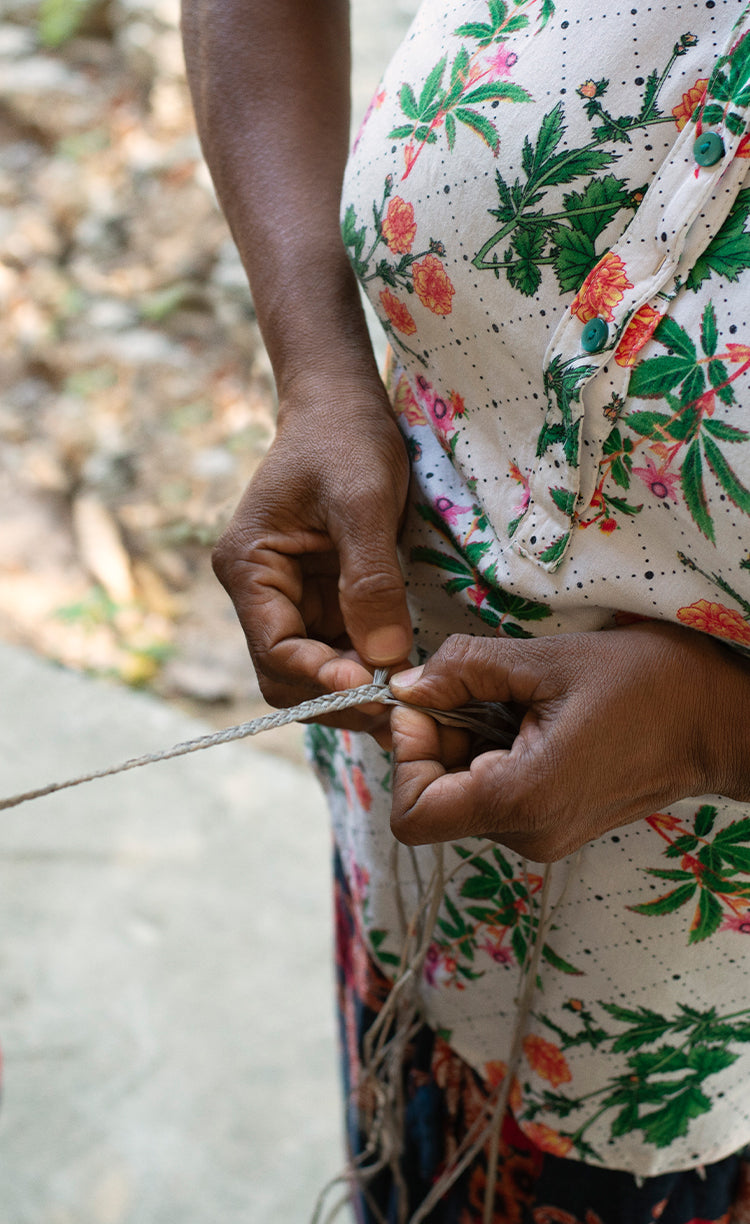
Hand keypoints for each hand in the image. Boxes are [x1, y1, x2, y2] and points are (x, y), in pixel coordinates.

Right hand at [212, 369, 412, 736]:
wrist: (343, 406)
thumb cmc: (345, 440)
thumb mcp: (362, 502)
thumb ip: (369, 579)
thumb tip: (382, 656)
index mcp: (248, 568)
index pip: (275, 650)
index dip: (322, 678)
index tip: (374, 688)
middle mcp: (259, 592)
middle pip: (288, 675)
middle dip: (338, 695)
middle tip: (398, 710)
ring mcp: (290, 599)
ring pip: (314, 671)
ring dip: (356, 690)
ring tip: (408, 702)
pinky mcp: (320, 599)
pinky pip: (339, 650)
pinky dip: (367, 669)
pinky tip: (403, 677)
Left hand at [389, 623, 748, 860]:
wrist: (719, 720)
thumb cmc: (648, 683)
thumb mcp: (546, 659)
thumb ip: (463, 671)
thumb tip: (404, 686)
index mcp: (523, 800)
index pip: (412, 814)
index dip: (407, 753)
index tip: (432, 702)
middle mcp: (527, 836)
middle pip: (435, 800)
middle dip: (437, 739)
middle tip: (472, 687)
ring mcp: (542, 837)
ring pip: (462, 797)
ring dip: (466, 743)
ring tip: (514, 700)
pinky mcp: (553, 826)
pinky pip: (494, 795)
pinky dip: (491, 754)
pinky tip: (529, 718)